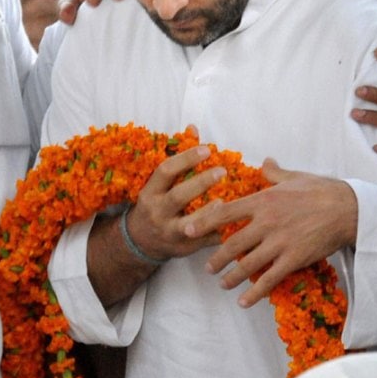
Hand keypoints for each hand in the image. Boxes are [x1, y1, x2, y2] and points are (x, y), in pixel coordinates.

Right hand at [126, 144, 225, 260]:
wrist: (140, 242)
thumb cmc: (156, 204)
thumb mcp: (159, 182)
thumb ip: (178, 156)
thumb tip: (194, 128)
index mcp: (150, 192)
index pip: (165, 171)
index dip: (185, 159)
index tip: (206, 149)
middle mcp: (157, 212)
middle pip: (178, 197)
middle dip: (200, 183)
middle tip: (222, 171)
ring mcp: (170, 233)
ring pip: (189, 225)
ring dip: (209, 213)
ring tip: (226, 201)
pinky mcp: (183, 249)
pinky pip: (204, 242)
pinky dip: (219, 233)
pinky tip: (235, 224)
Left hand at [183, 158, 357, 307]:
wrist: (348, 208)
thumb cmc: (322, 190)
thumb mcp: (295, 177)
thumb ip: (275, 174)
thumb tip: (265, 163)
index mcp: (263, 200)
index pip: (225, 212)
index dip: (204, 222)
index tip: (187, 230)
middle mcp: (267, 222)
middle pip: (232, 243)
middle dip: (216, 258)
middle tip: (207, 267)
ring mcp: (279, 242)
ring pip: (247, 264)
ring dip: (231, 276)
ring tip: (221, 283)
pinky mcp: (293, 259)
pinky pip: (269, 279)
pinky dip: (254, 292)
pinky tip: (243, 301)